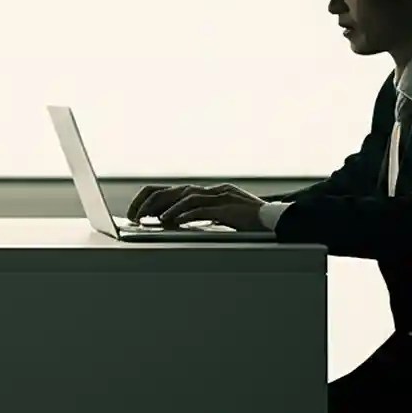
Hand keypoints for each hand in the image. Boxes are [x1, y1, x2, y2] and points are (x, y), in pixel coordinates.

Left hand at [127, 183, 266, 230]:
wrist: (276, 220)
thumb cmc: (248, 222)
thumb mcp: (217, 216)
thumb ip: (196, 215)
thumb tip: (168, 221)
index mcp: (206, 192)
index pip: (171, 190)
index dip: (150, 199)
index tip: (136, 212)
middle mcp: (211, 191)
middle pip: (173, 190)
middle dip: (150, 202)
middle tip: (135, 216)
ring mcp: (220, 197)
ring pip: (186, 197)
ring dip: (166, 208)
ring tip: (151, 219)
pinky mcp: (229, 208)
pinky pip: (203, 209)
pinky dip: (186, 214)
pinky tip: (173, 221)